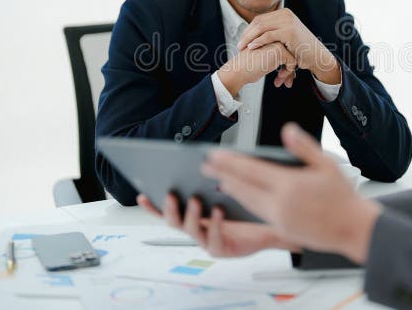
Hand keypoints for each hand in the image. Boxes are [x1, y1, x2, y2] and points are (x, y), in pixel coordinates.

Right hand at [137, 193, 298, 257]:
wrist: (270, 225)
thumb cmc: (245, 208)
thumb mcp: (224, 191)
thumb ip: (209, 181)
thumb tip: (198, 162)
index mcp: (193, 214)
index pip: (167, 210)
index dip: (152, 206)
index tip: (142, 194)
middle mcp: (197, 228)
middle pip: (174, 222)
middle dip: (169, 208)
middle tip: (170, 194)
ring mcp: (207, 240)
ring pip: (191, 230)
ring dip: (191, 214)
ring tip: (195, 199)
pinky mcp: (222, 249)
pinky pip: (214, 238)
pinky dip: (214, 224)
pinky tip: (218, 211)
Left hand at [201, 123, 381, 262]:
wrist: (353, 229)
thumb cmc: (343, 196)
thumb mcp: (327, 165)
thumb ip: (304, 147)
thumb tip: (287, 129)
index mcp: (289, 185)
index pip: (251, 171)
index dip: (229, 162)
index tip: (213, 155)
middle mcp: (280, 204)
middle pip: (243, 187)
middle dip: (222, 175)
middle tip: (205, 165)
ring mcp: (279, 219)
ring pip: (248, 201)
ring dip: (231, 189)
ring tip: (219, 179)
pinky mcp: (281, 230)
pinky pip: (256, 213)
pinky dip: (244, 203)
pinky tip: (240, 197)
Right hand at [217, 42, 297, 97]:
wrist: (238, 70)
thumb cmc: (248, 67)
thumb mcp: (264, 61)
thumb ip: (275, 59)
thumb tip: (290, 72)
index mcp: (270, 37)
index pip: (287, 49)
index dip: (286, 64)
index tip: (282, 76)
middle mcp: (274, 36)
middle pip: (292, 52)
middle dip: (290, 68)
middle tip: (287, 81)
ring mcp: (277, 41)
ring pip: (294, 56)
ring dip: (290, 71)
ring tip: (283, 80)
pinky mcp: (279, 49)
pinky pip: (293, 61)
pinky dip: (288, 71)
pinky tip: (279, 77)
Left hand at [237, 9, 340, 84]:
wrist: (316, 56)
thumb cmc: (301, 49)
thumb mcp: (287, 35)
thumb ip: (274, 31)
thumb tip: (257, 32)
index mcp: (284, 13)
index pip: (260, 19)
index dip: (248, 30)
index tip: (242, 40)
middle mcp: (286, 14)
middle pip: (259, 22)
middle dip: (247, 34)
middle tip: (239, 45)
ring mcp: (288, 21)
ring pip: (261, 27)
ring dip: (249, 38)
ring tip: (242, 47)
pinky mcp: (289, 31)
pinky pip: (268, 35)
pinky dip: (258, 41)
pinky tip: (251, 47)